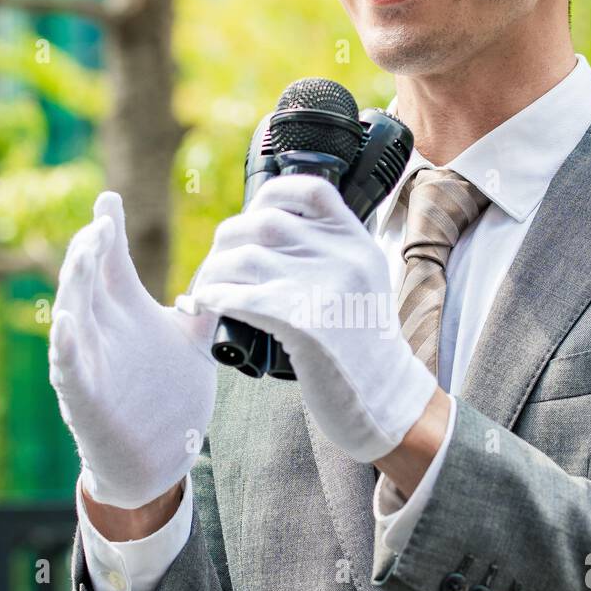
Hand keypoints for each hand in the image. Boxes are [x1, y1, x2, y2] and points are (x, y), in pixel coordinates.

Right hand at [49, 191, 217, 509]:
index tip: (109, 199)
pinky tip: (65, 322)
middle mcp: (102, 329)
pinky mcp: (83, 397)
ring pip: (72, 313)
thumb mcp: (194, 345)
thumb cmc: (169, 398)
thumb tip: (233, 270)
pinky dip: (64, 345)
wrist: (159, 458)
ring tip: (85, 253)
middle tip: (102, 222)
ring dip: (75, 284)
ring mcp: (89, 361)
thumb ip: (205, 309)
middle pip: (88, 278)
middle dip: (91, 249)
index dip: (108, 230)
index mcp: (125, 311)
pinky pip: (67, 367)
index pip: (111, 260)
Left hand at [190, 175, 436, 462]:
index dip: (271, 195)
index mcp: (357, 243)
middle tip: (218, 265)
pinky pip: (240, 295)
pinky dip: (214, 297)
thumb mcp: (362, 285)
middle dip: (229, 240)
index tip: (252, 216)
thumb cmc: (362, 350)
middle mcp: (343, 257)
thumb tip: (268, 232)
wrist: (384, 400)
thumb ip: (329, 254)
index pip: (310, 190)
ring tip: (207, 288)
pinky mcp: (303, 323)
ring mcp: (324, 288)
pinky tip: (206, 305)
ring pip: (246, 257)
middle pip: (265, 222)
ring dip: (214, 272)